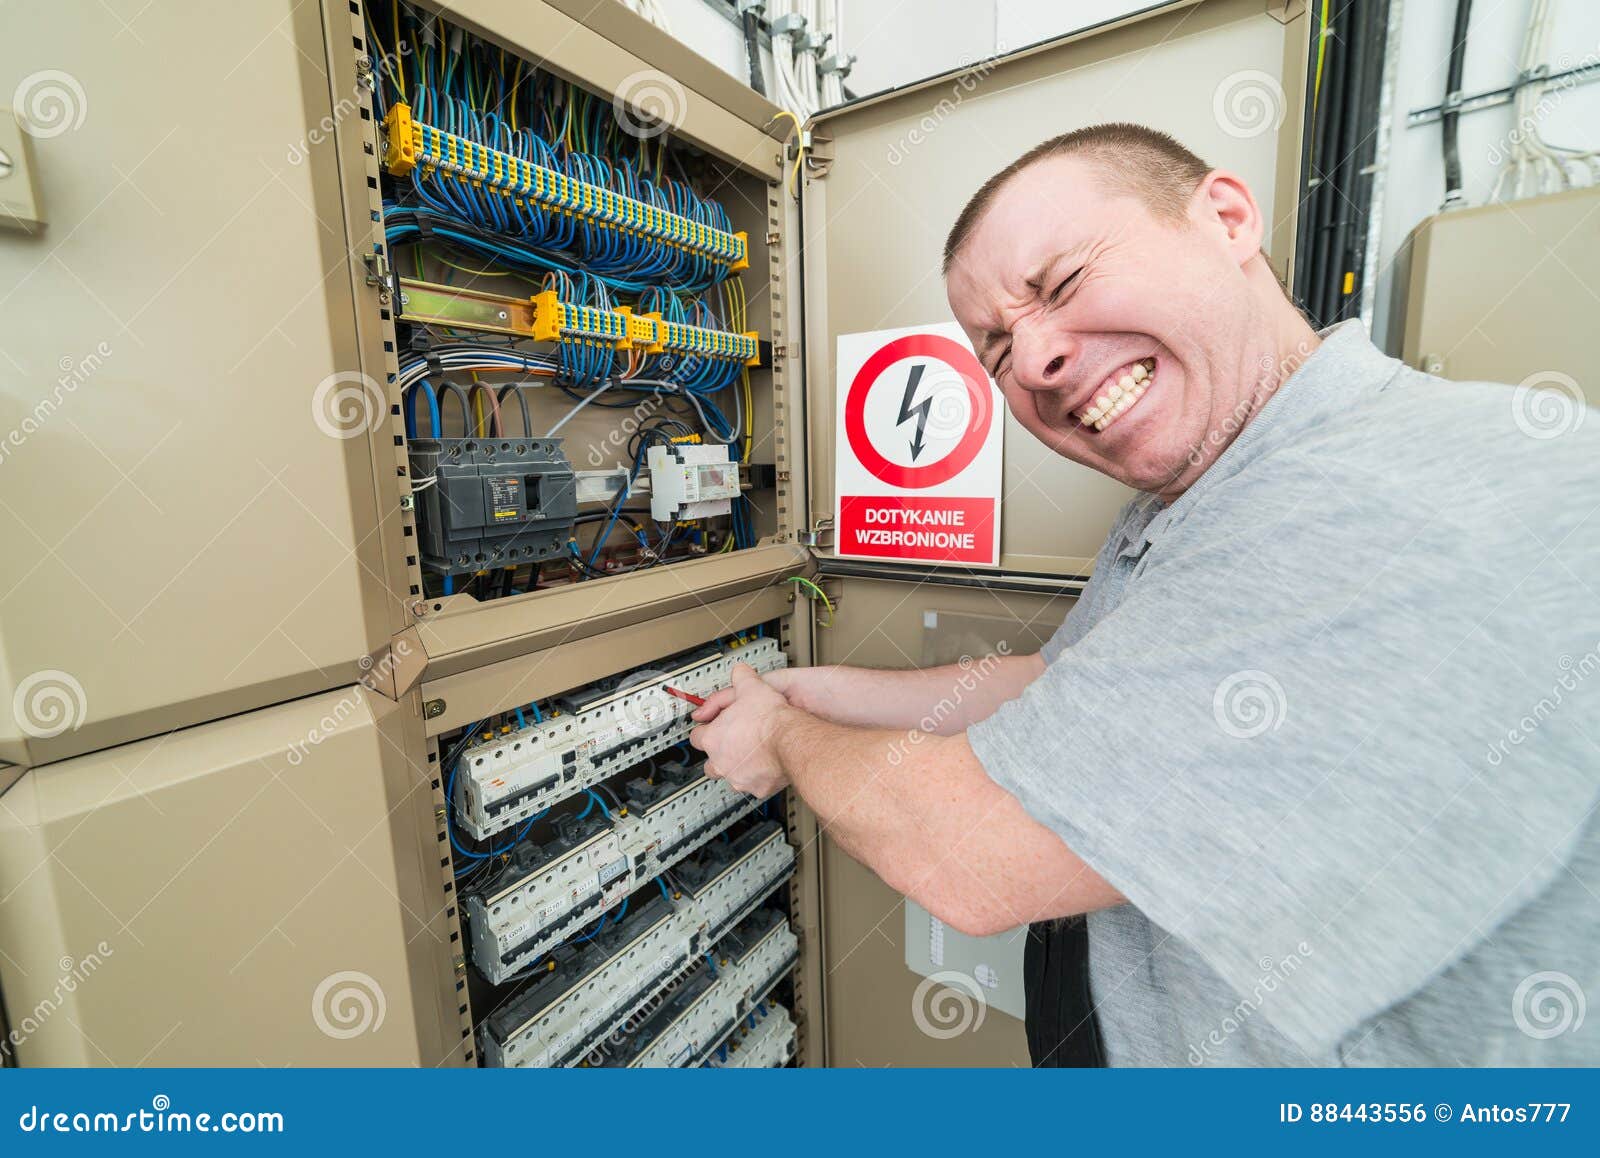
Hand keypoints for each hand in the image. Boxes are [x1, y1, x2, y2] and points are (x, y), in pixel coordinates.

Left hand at [688, 663, 792, 796]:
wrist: (792, 741)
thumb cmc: (770, 719)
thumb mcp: (751, 686)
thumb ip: (741, 678)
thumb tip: (740, 672)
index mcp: (713, 739)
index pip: (696, 737)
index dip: (705, 729)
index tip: (712, 727)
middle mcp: (721, 762)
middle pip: (709, 763)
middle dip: (718, 754)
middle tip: (732, 744)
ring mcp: (739, 778)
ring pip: (731, 777)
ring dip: (738, 767)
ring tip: (753, 754)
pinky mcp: (757, 789)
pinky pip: (754, 786)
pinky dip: (760, 778)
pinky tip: (769, 765)